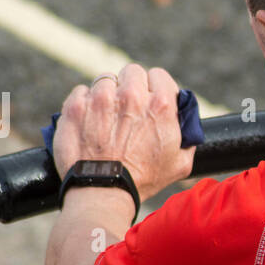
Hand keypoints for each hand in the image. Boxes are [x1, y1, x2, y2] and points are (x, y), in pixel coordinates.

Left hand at [52, 63, 195, 202]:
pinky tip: (89, 121)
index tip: (150, 99)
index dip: (155, 88)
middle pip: (132, 72)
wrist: (103, 192)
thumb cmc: (142, 181)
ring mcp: (100, 98)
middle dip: (131, 86)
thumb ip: (188, 138)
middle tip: (128, 107)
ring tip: (106, 117)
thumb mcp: (180, 163)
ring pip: (105, 80)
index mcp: (160, 105)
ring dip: (107, 94)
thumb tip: (188, 126)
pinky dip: (84, 103)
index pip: (159, 76)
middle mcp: (131, 95)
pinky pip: (81, 92)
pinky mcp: (76, 106)